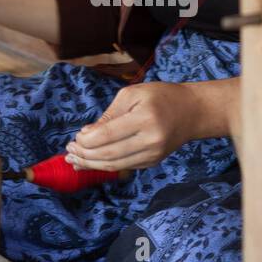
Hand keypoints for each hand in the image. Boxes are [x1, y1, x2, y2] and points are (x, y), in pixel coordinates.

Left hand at [64, 82, 200, 171]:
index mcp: (145, 118)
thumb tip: (86, 135)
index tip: (75, 137)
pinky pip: (124, 167)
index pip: (107, 135)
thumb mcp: (133, 94)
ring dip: (91, 164)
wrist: (192, 112)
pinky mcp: (153, 162)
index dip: (86, 140)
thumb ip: (109, 114)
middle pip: (109, 154)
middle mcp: (151, 140)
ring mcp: (153, 154)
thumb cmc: (160, 97)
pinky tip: (91, 162)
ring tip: (74, 161)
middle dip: (85, 155)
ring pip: (115, 165)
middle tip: (69, 151)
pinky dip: (105, 166)